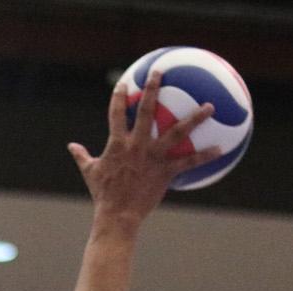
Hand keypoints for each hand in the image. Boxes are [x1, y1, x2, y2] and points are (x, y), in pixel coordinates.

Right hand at [69, 73, 226, 226]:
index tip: (125, 83)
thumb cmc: (103, 195)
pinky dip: (206, 155)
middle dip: (153, 88)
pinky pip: (189, 162)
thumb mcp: (90, 173)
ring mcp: (153, 157)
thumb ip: (82, 156)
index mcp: (117, 143)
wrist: (117, 216)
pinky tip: (221, 148)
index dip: (119, 96)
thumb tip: (71, 146)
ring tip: (209, 105)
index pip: (116, 113)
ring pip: (178, 132)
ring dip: (195, 118)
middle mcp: (137, 145)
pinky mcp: (166, 172)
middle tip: (161, 72)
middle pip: (146, 110)